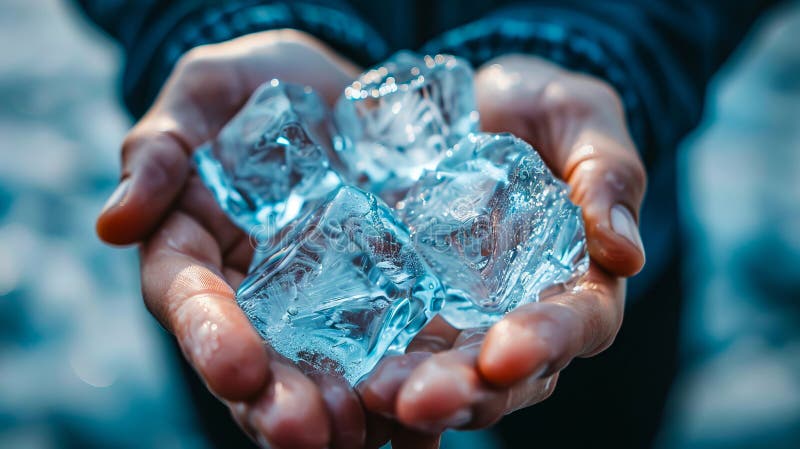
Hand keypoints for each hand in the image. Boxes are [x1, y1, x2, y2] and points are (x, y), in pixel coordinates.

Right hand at [98, 30, 366, 448]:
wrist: (331, 94)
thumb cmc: (253, 88)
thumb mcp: (201, 96)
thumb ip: (158, 152)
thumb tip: (113, 223)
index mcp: (197, 253)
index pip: (191, 303)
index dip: (210, 338)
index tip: (238, 370)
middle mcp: (255, 295)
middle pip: (257, 363)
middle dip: (277, 402)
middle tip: (307, 433)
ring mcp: (317, 304)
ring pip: (320, 373)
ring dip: (340, 413)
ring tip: (364, 435)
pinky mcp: (378, 298)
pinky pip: (386, 349)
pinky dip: (400, 386)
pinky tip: (425, 416)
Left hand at [358, 54, 646, 443]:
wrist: (476, 106)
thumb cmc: (541, 109)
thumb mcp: (581, 119)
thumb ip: (607, 174)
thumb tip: (625, 252)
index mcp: (581, 277)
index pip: (578, 323)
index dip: (547, 341)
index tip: (505, 354)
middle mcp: (525, 312)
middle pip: (508, 372)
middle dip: (468, 390)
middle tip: (420, 400)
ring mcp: (466, 315)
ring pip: (451, 372)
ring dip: (416, 393)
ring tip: (376, 396)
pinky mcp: (418, 305)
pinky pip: (402, 347)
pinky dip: (380, 371)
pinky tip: (349, 384)